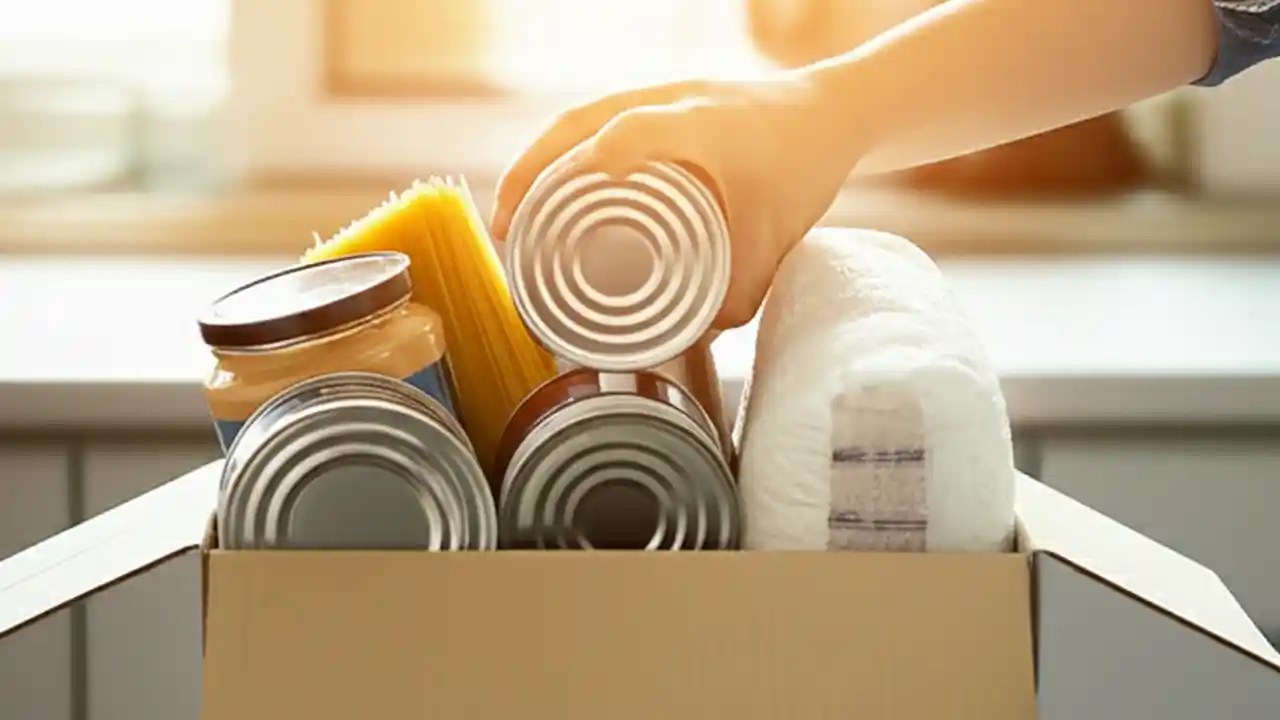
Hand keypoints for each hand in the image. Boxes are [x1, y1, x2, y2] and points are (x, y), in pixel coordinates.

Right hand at [491, 75, 860, 328]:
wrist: (835, 110)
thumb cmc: (807, 166)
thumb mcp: (778, 241)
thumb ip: (742, 292)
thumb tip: (693, 338)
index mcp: (704, 125)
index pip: (633, 132)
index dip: (585, 168)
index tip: (548, 209)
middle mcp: (675, 101)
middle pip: (579, 123)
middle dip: (529, 175)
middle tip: (504, 231)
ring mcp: (663, 95)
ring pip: (579, 118)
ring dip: (537, 161)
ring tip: (512, 213)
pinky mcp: (659, 100)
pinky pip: (596, 117)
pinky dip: (562, 150)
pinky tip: (548, 186)